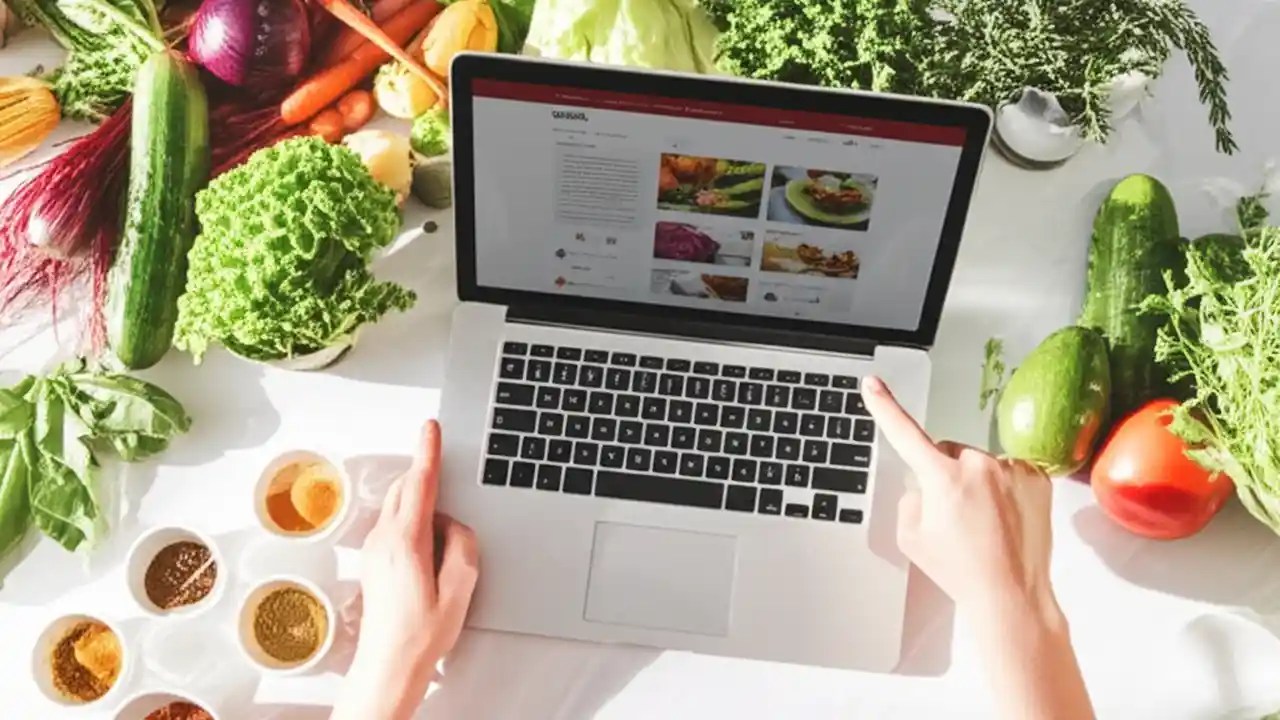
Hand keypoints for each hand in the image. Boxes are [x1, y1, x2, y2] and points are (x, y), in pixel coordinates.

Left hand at [333, 421, 478, 719]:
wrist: (389, 664)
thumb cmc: (421, 634)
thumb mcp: (461, 589)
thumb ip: (463, 546)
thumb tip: (455, 525)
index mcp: (406, 542)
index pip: (419, 484)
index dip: (428, 452)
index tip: (431, 428)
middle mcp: (383, 540)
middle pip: (405, 489)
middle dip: (427, 482)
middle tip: (451, 497)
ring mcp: (374, 549)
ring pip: (399, 507)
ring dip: (422, 509)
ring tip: (443, 549)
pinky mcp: (373, 560)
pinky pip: (395, 526)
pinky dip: (415, 525)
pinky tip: (430, 557)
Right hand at [862, 376, 1055, 619]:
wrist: (1010, 594)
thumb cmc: (960, 570)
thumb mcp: (912, 537)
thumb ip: (911, 498)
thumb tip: (925, 485)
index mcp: (943, 479)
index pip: (904, 433)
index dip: (884, 406)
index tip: (873, 383)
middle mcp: (979, 466)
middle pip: (947, 452)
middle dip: (944, 472)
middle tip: (951, 514)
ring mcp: (1011, 470)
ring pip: (979, 462)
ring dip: (976, 482)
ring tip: (982, 523)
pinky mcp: (1036, 477)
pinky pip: (1007, 470)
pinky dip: (1002, 488)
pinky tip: (1002, 518)